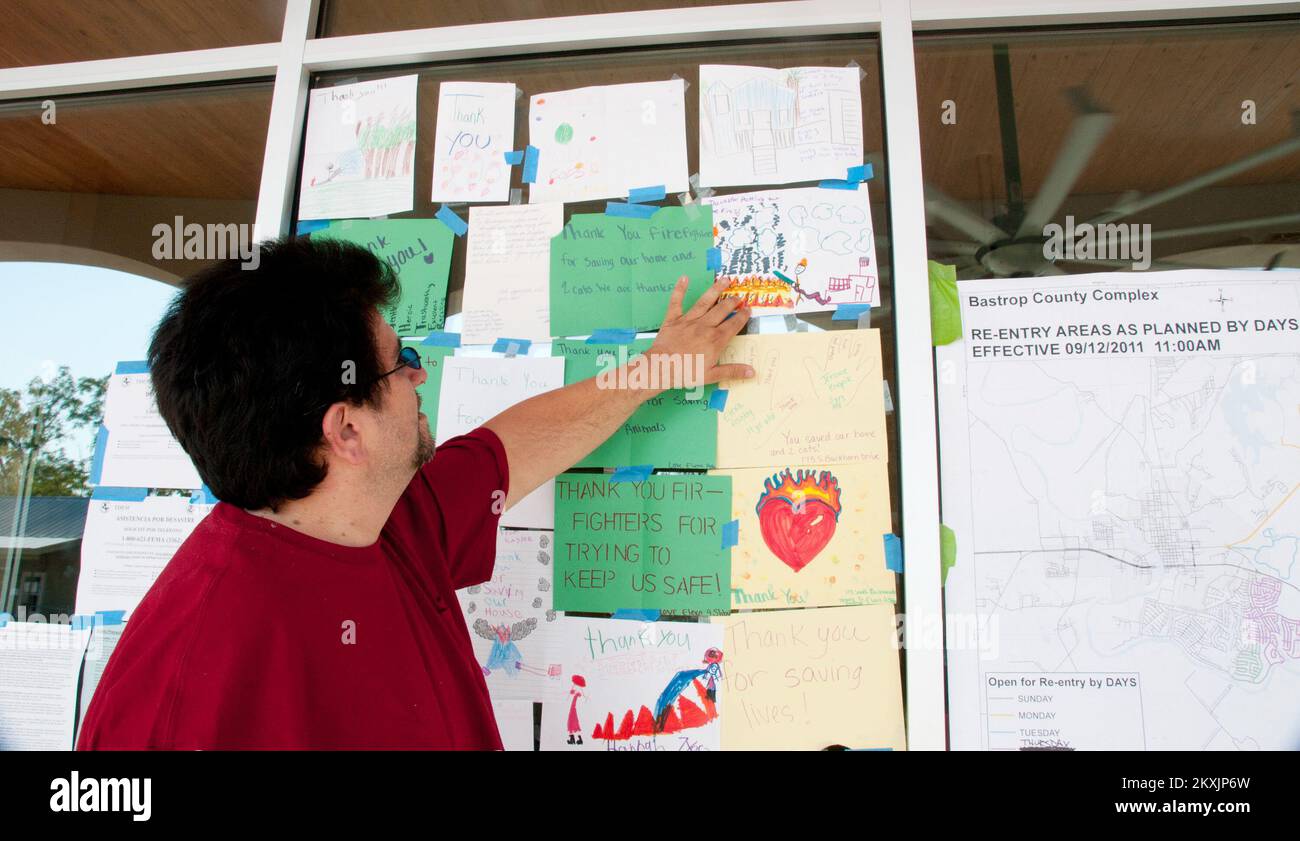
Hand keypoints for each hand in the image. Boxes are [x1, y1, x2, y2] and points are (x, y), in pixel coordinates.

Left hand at [637, 275, 754, 392]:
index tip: (748, 309)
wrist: (661, 367)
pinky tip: (684, 278)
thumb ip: (732, 371)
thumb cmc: (686, 373)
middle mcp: (704, 326)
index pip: (733, 325)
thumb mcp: (712, 375)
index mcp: (715, 340)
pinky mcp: (673, 319)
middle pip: (722, 310)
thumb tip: (752, 372)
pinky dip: (679, 289)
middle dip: (732, 302)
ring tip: (725, 280)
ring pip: (705, 302)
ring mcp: (689, 321)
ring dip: (716, 290)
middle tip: (739, 296)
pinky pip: (676, 302)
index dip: (742, 316)